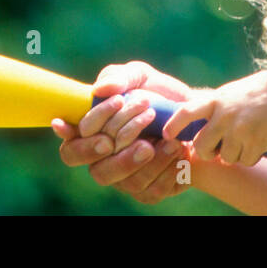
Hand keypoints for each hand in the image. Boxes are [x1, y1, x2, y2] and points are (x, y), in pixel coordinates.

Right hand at [51, 61, 193, 203]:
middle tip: (144, 144)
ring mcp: (126, 177)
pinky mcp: (149, 189)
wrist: (195, 111)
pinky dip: (166, 172)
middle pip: (98, 172)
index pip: (72, 148)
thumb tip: (100, 90)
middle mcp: (105, 160)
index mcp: (93, 134)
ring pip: (127, 182)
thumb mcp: (140, 76)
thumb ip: (119, 77)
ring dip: (151, 162)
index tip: (105, 139)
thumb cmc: (158, 93)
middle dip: (122, 159)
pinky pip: (152, 191)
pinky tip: (178, 153)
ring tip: (170, 142)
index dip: (82, 148)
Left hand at [162, 67, 266, 166]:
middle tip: (215, 150)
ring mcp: (240, 130)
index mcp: (217, 100)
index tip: (167, 134)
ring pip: (225, 157)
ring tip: (246, 140)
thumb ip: (214, 104)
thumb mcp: (232, 91)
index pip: (186, 113)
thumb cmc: (262, 89)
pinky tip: (259, 143)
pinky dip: (252, 157)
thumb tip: (192, 115)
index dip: (173, 125)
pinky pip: (245, 161)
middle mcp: (225, 115)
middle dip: (207, 152)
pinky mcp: (256, 142)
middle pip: (202, 146)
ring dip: (234, 154)